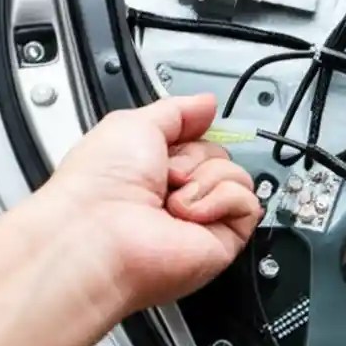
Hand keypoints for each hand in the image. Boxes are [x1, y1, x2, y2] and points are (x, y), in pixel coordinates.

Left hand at [41, 95, 262, 312]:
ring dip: (204, 179)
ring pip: (237, 177)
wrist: (98, 234)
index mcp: (155, 169)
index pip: (200, 141)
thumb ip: (177, 110)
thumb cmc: (98, 186)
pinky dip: (220, 200)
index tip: (188, 131)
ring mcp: (200, 219)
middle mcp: (178, 195)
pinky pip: (247, 203)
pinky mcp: (220, 241)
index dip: (195, 134)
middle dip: (195, 157)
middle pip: (221, 157)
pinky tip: (189, 213)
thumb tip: (208, 104)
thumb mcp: (134, 123)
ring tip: (172, 199)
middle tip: (167, 173)